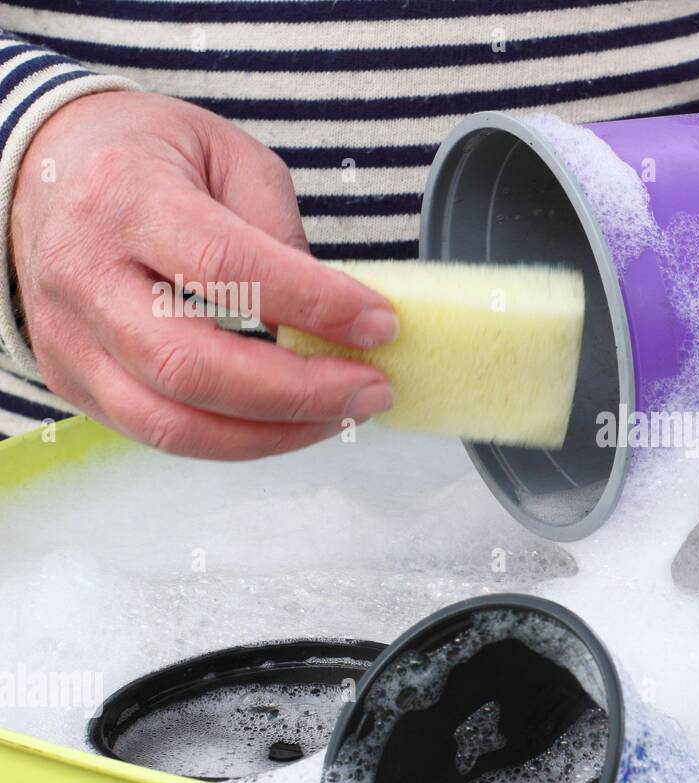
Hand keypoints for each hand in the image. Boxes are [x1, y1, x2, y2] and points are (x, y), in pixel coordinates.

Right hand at [10, 91, 396, 459]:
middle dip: (300, 392)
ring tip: (343, 413)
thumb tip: (335, 314)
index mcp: (123, 198)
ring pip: (172, 422)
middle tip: (373, 388)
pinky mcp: (72, 378)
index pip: (223, 267)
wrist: (45, 166)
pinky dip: (239, 440)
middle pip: (192, 366)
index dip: (312, 304)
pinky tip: (293, 420)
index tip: (379, 323)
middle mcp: (82, 274)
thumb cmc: (147, 155)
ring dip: (275, 433)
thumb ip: (279, 230)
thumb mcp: (226, 154)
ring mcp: (69, 337)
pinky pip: (160, 434)